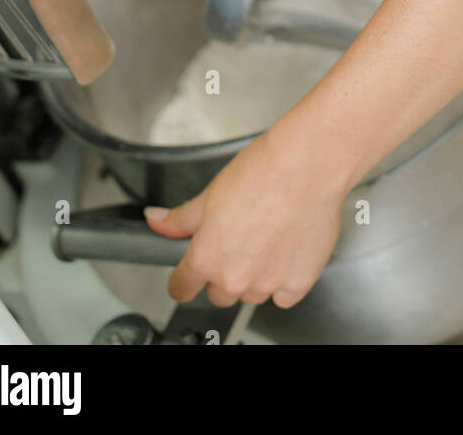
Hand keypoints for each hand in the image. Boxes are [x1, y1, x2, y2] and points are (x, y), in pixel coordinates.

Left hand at [143, 128, 345, 309]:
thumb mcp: (210, 192)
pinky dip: (284, 279)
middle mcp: (235, 278)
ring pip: (252, 294)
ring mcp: (268, 284)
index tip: (188, 273)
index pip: (181, 289)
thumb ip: (180, 218)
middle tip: (238, 240)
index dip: (183, 279)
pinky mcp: (298, 283)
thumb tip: (156, 220)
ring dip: (255, 276)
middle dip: (223, 272)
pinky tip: (286, 249)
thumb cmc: (262, 172)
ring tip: (267, 238)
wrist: (307, 166)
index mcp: (206, 258)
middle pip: (218, 293)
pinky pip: (284, 295)